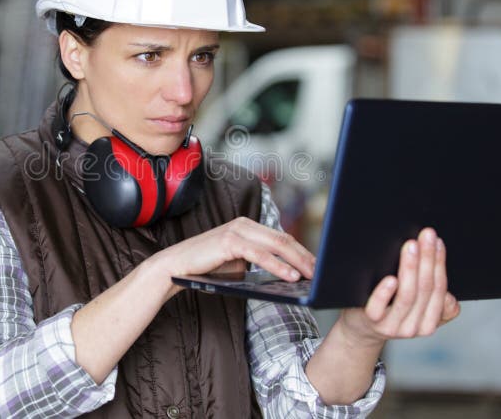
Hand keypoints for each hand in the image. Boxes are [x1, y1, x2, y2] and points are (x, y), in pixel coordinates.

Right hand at [152, 216, 315, 296]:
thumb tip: (288, 275)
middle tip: (324, 272)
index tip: (317, 267)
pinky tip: (291, 276)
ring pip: (277, 245)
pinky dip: (278, 266)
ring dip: (298, 261)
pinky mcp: (230, 242)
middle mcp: (245, 224)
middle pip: (284, 239)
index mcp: (248, 226)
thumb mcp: (239, 264)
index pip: (281, 238)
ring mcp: (237, 230)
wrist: (177, 268)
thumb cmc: (207, 268)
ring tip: (313, 276)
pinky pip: (260, 255)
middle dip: (306, 256)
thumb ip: (259, 263)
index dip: (302, 252)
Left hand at [337, 227, 460, 346]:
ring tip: (411, 247)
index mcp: (429, 322)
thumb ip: (428, 289)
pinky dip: (385, 293)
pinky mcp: (372, 322)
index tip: (438, 242)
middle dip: (428, 259)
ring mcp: (393, 326)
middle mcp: (414, 327)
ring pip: (407, 296)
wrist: (358, 329)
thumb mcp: (413, 303)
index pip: (439, 289)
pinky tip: (390, 279)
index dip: (439, 264)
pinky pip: (379, 308)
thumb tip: (437, 261)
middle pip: (425, 289)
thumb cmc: (387, 308)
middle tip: (426, 236)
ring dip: (410, 268)